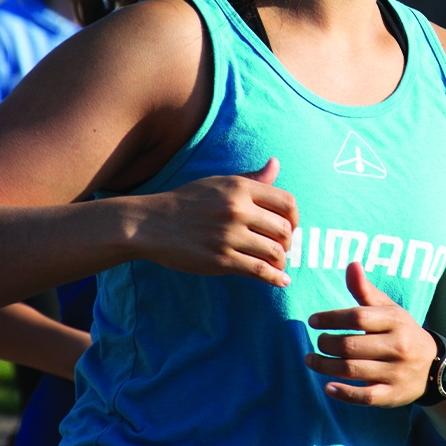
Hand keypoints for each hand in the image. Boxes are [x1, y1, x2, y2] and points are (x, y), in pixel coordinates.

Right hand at [141, 158, 297, 286]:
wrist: (150, 224)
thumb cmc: (187, 201)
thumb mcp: (219, 182)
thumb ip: (251, 178)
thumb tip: (276, 163)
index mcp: (240, 187)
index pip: (287, 202)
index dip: (295, 217)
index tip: (290, 227)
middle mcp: (237, 209)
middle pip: (284, 228)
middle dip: (288, 242)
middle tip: (283, 248)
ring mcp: (229, 235)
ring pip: (275, 252)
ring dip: (282, 261)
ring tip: (279, 265)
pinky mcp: (221, 259)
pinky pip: (260, 271)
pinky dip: (276, 278)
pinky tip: (281, 281)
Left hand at [305, 262, 439, 406]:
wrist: (435, 367)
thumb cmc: (402, 333)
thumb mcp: (388, 310)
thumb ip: (366, 290)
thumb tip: (351, 265)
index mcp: (396, 321)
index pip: (357, 317)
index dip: (331, 318)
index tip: (313, 321)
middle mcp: (398, 347)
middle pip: (351, 345)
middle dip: (327, 344)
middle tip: (318, 342)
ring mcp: (395, 373)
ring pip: (353, 370)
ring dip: (326, 366)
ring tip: (311, 360)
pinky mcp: (392, 395)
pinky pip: (365, 396)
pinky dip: (344, 393)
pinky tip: (328, 387)